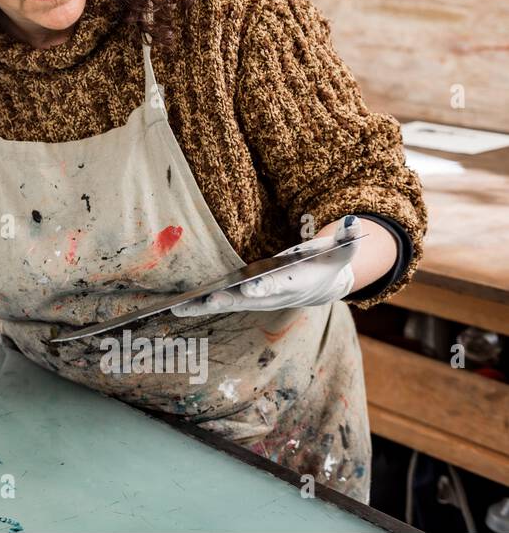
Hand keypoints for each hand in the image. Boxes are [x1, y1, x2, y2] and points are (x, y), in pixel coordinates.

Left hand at [171, 215, 361, 316]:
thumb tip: (355, 223)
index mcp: (293, 282)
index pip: (279, 285)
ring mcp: (258, 300)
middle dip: (228, 300)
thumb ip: (349, 239)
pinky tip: (177, 308)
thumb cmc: (327, 262)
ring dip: (205, 307)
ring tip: (178, 309)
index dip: (266, 286)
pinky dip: (201, 306)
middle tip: (207, 300)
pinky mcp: (245, 298)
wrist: (322, 286)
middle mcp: (272, 296)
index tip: (252, 286)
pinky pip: (221, 303)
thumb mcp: (341, 250)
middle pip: (247, 299)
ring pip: (229, 304)